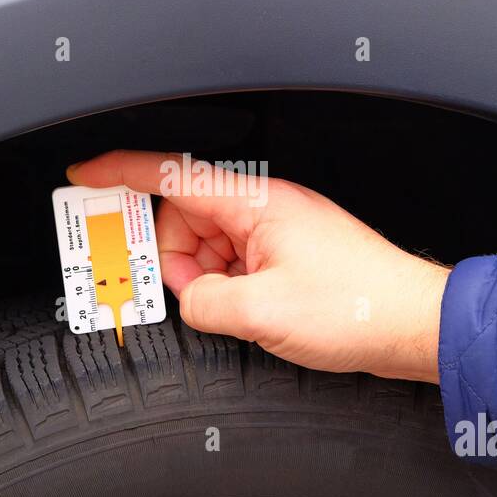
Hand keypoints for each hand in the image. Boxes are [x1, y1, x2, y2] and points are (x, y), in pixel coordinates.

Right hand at [66, 151, 448, 382]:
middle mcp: (265, 208)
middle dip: (171, 256)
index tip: (83, 174)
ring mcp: (278, 231)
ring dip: (202, 278)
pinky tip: (243, 311)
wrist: (413, 324)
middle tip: (178, 292)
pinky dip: (226, 286)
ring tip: (227, 310)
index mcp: (254, 203)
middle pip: (184, 217)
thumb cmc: (358, 308)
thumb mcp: (260, 313)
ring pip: (208, 244)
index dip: (118, 171)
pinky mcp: (289, 255)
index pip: (169, 173)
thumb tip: (187, 300)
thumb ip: (203, 303)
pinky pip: (236, 262)